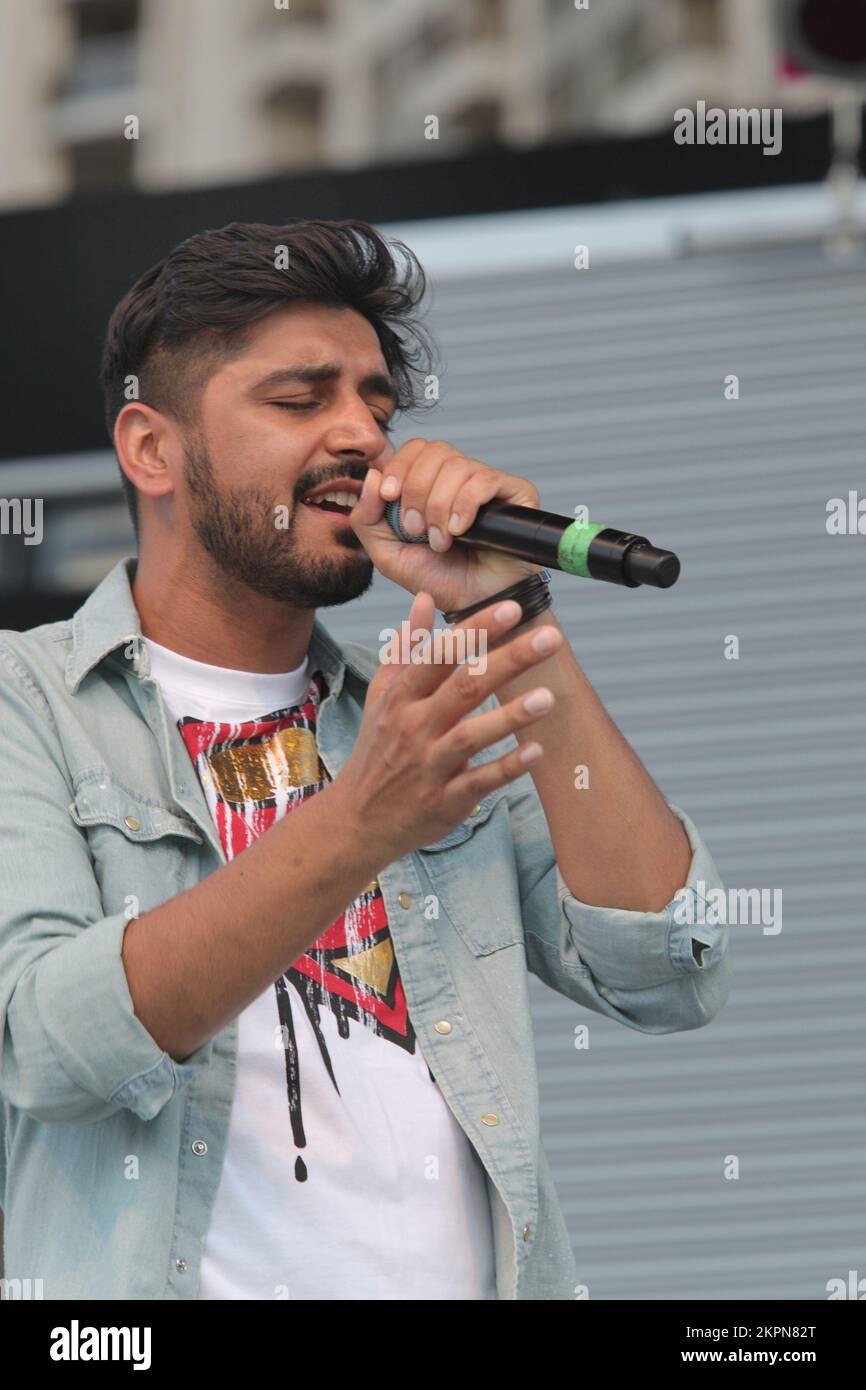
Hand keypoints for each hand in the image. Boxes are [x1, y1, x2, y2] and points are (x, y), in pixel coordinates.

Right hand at [332, 589, 562, 864]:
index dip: (476, 629)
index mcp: (401, 697)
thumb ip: (407, 648)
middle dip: (509, 659)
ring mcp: (429, 765)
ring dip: (511, 715)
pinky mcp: (445, 801)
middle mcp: (414, 727)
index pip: (441, 655)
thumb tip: (424, 599)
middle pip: (465, 686)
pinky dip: (508, 767)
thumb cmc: (376, 751)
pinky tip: (536, 752)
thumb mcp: (382, 696)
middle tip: (550, 637)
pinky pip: (480, 782)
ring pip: (472, 735)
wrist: (356, 820)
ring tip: (548, 697)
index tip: (511, 607)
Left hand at [347, 437, 543, 614]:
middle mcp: (461, 478)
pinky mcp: (516, 493)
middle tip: (416, 529)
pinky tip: (460, 531)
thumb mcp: (387, 553)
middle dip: (417, 490)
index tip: (389, 495)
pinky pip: (485, 481)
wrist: (473, 605)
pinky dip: (464, 505)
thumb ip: (367, 517)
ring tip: (441, 541)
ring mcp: (489, 484)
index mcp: (433, 483)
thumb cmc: (437, 581)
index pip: (415, 449)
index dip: (399, 466)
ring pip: (458, 466)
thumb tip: (372, 475)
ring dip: (440, 506)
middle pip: (436, 451)